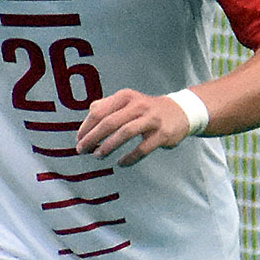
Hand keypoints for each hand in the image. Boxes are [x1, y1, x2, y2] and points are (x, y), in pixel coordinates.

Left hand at [76, 89, 195, 166]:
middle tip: (82, 150)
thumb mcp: (127, 101)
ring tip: (98, 156)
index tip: (78, 139)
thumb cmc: (147, 109)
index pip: (99, 111)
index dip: (86, 126)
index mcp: (125, 96)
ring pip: (125, 133)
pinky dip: (129, 157)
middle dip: (92, 138)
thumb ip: (107, 106)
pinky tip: (120, 163)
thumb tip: (89, 116)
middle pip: (109, 122)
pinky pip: (142, 148)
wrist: (180, 112)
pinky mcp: (162, 134)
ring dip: (108, 146)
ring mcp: (151, 119)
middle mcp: (138, 105)